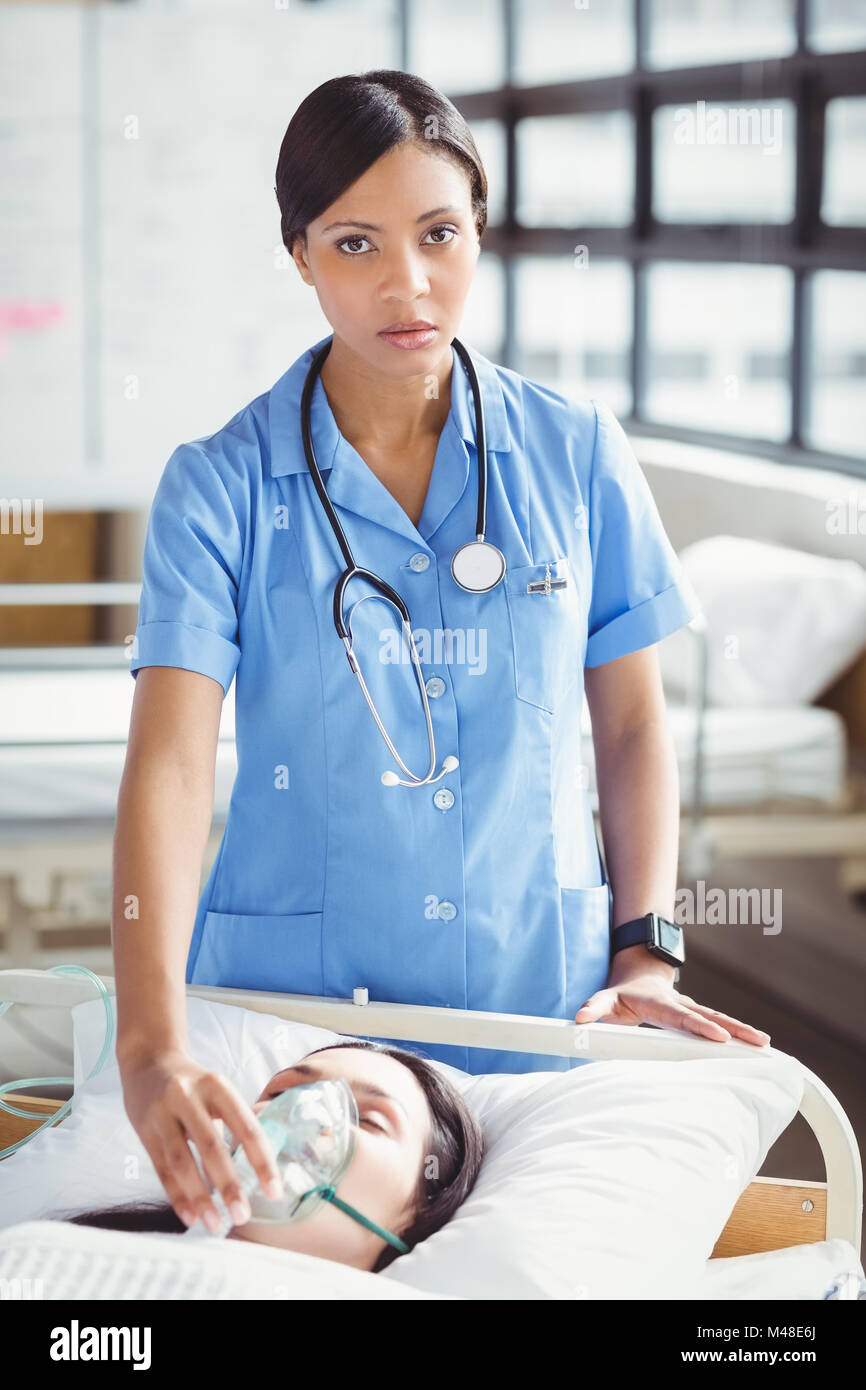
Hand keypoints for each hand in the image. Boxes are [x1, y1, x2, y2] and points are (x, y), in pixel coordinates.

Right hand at [119, 1048, 283, 1231]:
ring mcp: (162, 1113)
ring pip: (181, 1161)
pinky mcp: (143, 1129)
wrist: (148, 1060)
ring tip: (215, 1224)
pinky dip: (176, 1195)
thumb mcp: (217, 1092)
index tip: (274, 1191)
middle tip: (243, 1216)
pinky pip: (160, 1168)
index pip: (246, 1127)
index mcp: (217, 1086)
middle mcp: (188, 1096)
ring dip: (199, 1197)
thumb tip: (255, 1171)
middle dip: (229, 1185)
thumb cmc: (194, 1085)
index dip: (262, 1161)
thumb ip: (233, 1125)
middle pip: (211, 1145)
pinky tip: (190, 1217)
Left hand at [574, 972, 770, 1046]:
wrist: (638, 973)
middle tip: (757, 1042)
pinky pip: (720, 1024)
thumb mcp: (604, 998)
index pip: (682, 1016)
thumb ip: (593, 1008)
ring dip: (741, 1031)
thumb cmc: (621, 993)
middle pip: (710, 1016)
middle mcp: (680, 1004)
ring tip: (764, 1044)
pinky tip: (756, 1046)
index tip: (718, 1036)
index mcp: (661, 1003)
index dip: (699, 1026)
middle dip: (733, 1029)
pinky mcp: (698, 1015)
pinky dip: (738, 1034)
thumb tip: (580, 1019)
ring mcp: (692, 1008)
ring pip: (720, 1019)